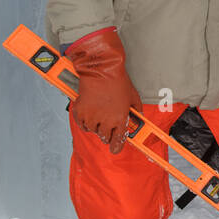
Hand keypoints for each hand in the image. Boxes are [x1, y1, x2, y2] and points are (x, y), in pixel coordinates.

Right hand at [66, 27, 141, 153]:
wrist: (101, 69)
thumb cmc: (118, 81)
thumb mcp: (133, 97)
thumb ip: (136, 111)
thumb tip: (139, 118)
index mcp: (120, 119)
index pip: (118, 141)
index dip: (117, 146)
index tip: (115, 148)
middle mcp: (106, 121)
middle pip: (105, 137)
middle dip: (107, 133)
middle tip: (107, 125)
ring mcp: (92, 117)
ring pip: (93, 131)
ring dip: (96, 126)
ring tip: (99, 115)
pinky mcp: (80, 112)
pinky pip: (82, 125)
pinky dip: (85, 123)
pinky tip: (89, 116)